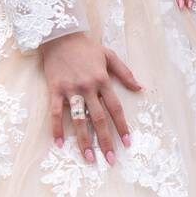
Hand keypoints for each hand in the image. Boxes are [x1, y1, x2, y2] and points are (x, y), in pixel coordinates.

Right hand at [41, 31, 142, 162]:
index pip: (115, 108)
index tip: (127, 142)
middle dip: (106, 140)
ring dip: (84, 140)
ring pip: (80, 119)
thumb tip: (140, 88)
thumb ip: (124, 72)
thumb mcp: (109, 55)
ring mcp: (71, 90)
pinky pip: (57, 112)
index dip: (122, 126)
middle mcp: (88, 87)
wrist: (61, 36)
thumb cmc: (86, 47)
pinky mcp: (55, 90)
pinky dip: (57, 128)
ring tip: (89, 158)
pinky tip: (59, 144)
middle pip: (100, 118)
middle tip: (111, 159)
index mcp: (103, 80)